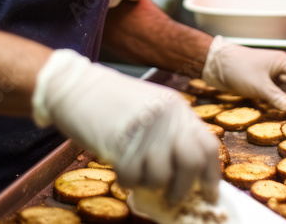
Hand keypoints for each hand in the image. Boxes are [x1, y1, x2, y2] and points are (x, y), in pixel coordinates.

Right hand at [33, 50, 219, 203]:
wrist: (73, 86)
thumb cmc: (110, 99)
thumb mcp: (152, 107)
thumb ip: (172, 131)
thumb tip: (189, 170)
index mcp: (177, 109)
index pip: (209, 145)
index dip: (212, 175)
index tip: (209, 194)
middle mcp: (165, 119)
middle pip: (192, 163)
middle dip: (184, 187)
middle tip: (173, 197)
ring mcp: (144, 132)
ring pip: (162, 176)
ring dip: (151, 185)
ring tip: (140, 176)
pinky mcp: (120, 145)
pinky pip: (133, 178)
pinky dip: (129, 182)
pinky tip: (122, 171)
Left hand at [201, 36, 285, 111]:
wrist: (215, 64)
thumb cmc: (239, 70)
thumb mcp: (260, 86)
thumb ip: (278, 98)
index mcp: (281, 61)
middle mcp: (277, 66)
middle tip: (285, 111)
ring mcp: (268, 73)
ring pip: (282, 88)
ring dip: (281, 99)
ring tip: (277, 110)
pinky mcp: (260, 80)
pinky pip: (272, 90)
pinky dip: (272, 98)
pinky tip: (268, 106)